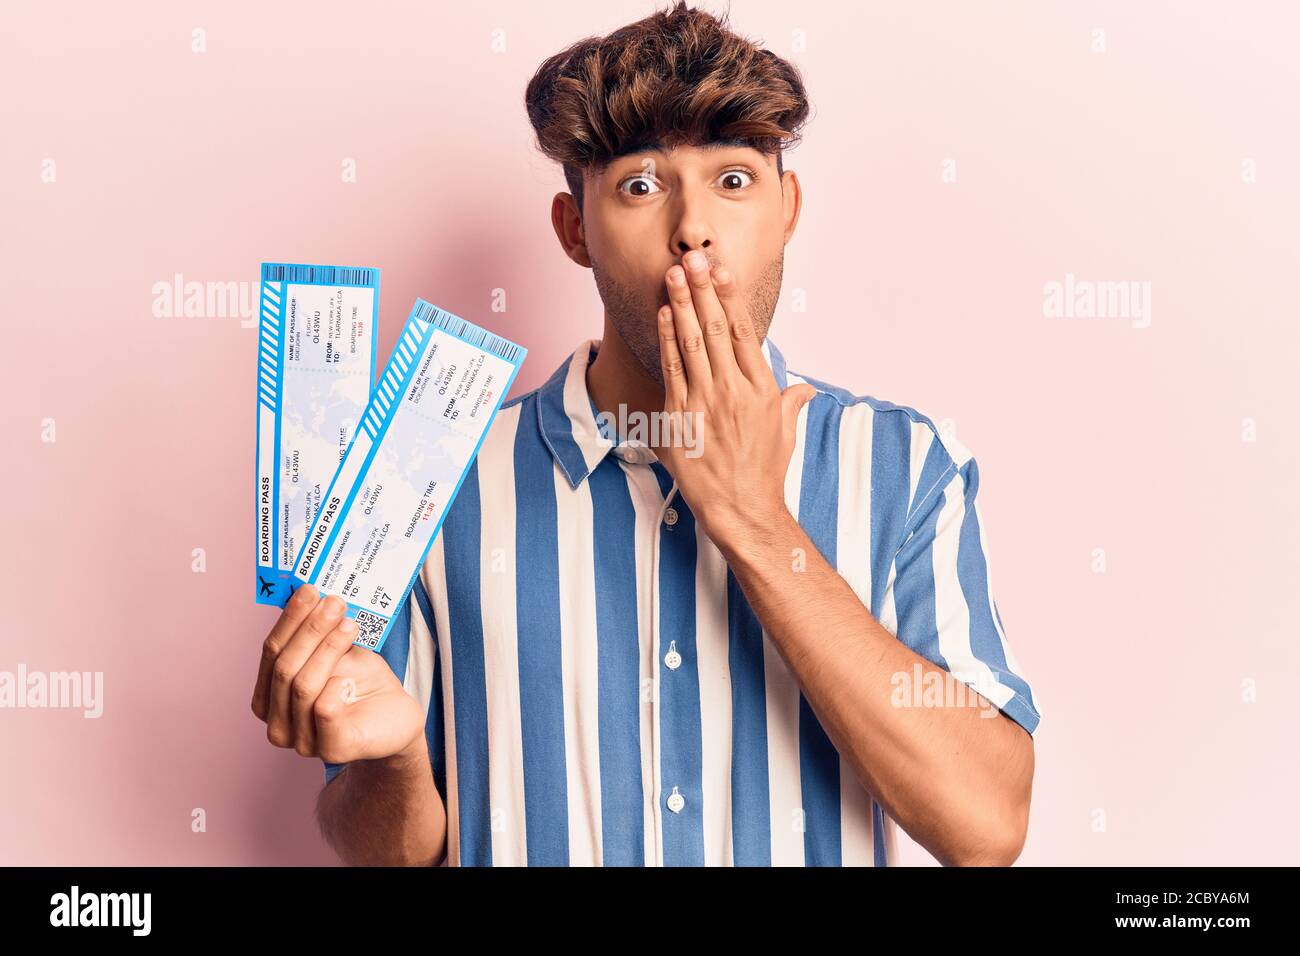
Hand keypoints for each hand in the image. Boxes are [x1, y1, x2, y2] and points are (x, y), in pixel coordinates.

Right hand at [251, 586, 424, 765]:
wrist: (397, 718)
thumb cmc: (362, 684)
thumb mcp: (337, 652)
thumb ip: (316, 633)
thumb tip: (308, 592)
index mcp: (269, 699)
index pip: (270, 653)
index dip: (289, 620)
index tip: (309, 591)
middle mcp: (278, 724)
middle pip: (284, 668)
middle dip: (309, 630)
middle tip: (334, 603)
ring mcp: (303, 742)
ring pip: (303, 686)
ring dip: (328, 649)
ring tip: (350, 625)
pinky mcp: (332, 750)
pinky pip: (325, 710)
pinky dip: (337, 686)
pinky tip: (350, 676)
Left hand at [655, 249, 816, 544]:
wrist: (742, 510)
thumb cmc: (764, 472)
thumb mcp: (786, 433)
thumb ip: (793, 403)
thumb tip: (808, 390)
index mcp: (763, 388)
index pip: (745, 332)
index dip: (731, 298)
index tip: (721, 270)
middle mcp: (735, 391)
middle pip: (717, 330)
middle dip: (702, 290)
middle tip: (693, 257)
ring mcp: (706, 403)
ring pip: (693, 344)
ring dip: (682, 306)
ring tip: (673, 274)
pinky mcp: (682, 419)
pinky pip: (672, 371)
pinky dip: (667, 341)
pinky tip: (663, 316)